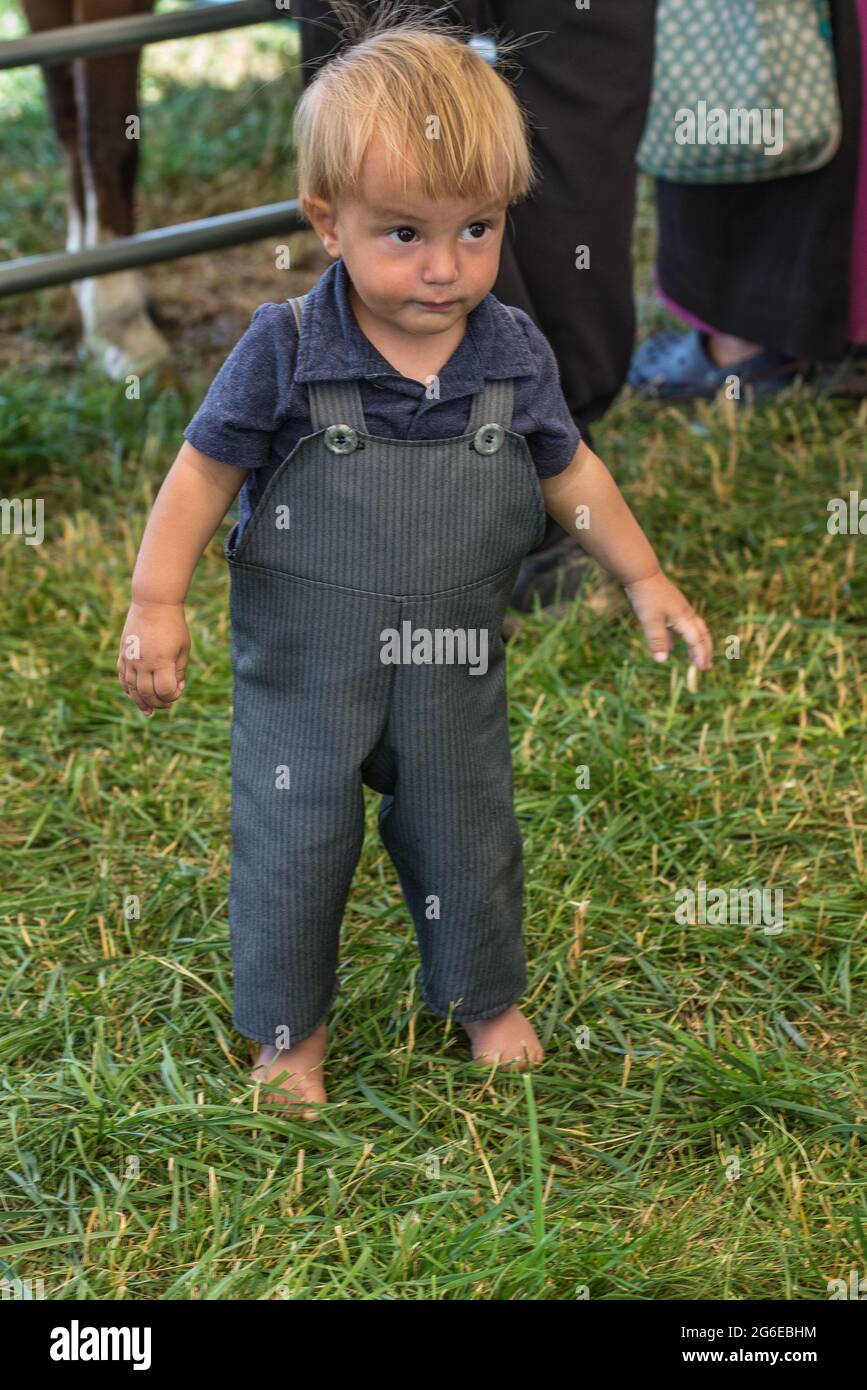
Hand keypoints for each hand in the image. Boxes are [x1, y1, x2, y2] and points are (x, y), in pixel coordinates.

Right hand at [117, 600, 190, 716]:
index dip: (174, 696)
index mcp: (161, 661)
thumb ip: (179, 671)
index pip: (165, 691)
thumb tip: (177, 689)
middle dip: (159, 702)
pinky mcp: (123, 654)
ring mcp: (130, 659)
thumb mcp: (183, 648)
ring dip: (141, 702)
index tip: (180, 688)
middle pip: (148, 694)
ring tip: (150, 709)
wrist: (153, 603)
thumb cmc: (173, 625)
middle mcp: (143, 663)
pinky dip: (128, 690)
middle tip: (167, 703)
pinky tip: (135, 696)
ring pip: (132, 689)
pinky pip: (122, 678)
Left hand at [625, 569, 711, 670]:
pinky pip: (679, 626)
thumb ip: (657, 640)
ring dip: (694, 645)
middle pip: (701, 634)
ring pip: (692, 630)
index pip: (696, 640)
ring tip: (693, 658)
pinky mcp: (669, 606)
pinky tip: (671, 646)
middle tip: (706, 666)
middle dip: (704, 651)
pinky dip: (679, 638)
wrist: (641, 573)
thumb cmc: (646, 596)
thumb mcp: (650, 620)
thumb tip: (662, 660)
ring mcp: (678, 609)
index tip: (703, 669)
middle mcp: (685, 613)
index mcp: (683, 617)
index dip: (700, 654)